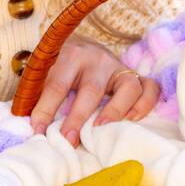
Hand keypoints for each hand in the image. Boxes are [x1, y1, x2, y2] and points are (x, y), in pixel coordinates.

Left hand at [29, 37, 160, 146]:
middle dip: (78, 118)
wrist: (80, 45)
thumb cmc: (59, 66)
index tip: (38, 131)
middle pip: (91, 90)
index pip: (56, 85)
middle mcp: (97, 59)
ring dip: (116, 111)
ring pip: (128, 87)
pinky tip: (130, 121)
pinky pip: (150, 88)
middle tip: (69, 140)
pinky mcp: (134, 75)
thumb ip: (39, 96)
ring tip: (101, 132)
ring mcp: (119, 67)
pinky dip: (144, 105)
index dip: (45, 110)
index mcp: (70, 55)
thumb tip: (34, 128)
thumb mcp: (44, 73)